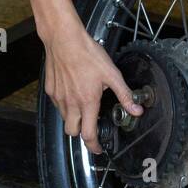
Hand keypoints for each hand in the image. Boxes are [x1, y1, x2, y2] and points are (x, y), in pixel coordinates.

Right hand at [41, 13, 142, 153]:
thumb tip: (136, 109)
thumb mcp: (112, 74)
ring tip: (84, 107)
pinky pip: (57, 105)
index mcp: (87, 102)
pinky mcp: (50, 90)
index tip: (99, 148)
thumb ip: (124, 94)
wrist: (64, 39)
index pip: (88, 134)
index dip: (94, 146)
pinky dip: (65, 106)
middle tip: (91, 129)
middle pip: (72, 132)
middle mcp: (70, 103)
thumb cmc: (87, 54)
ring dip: (73, 119)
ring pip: (64, 119)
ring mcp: (58, 97)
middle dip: (82, 134)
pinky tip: (73, 93)